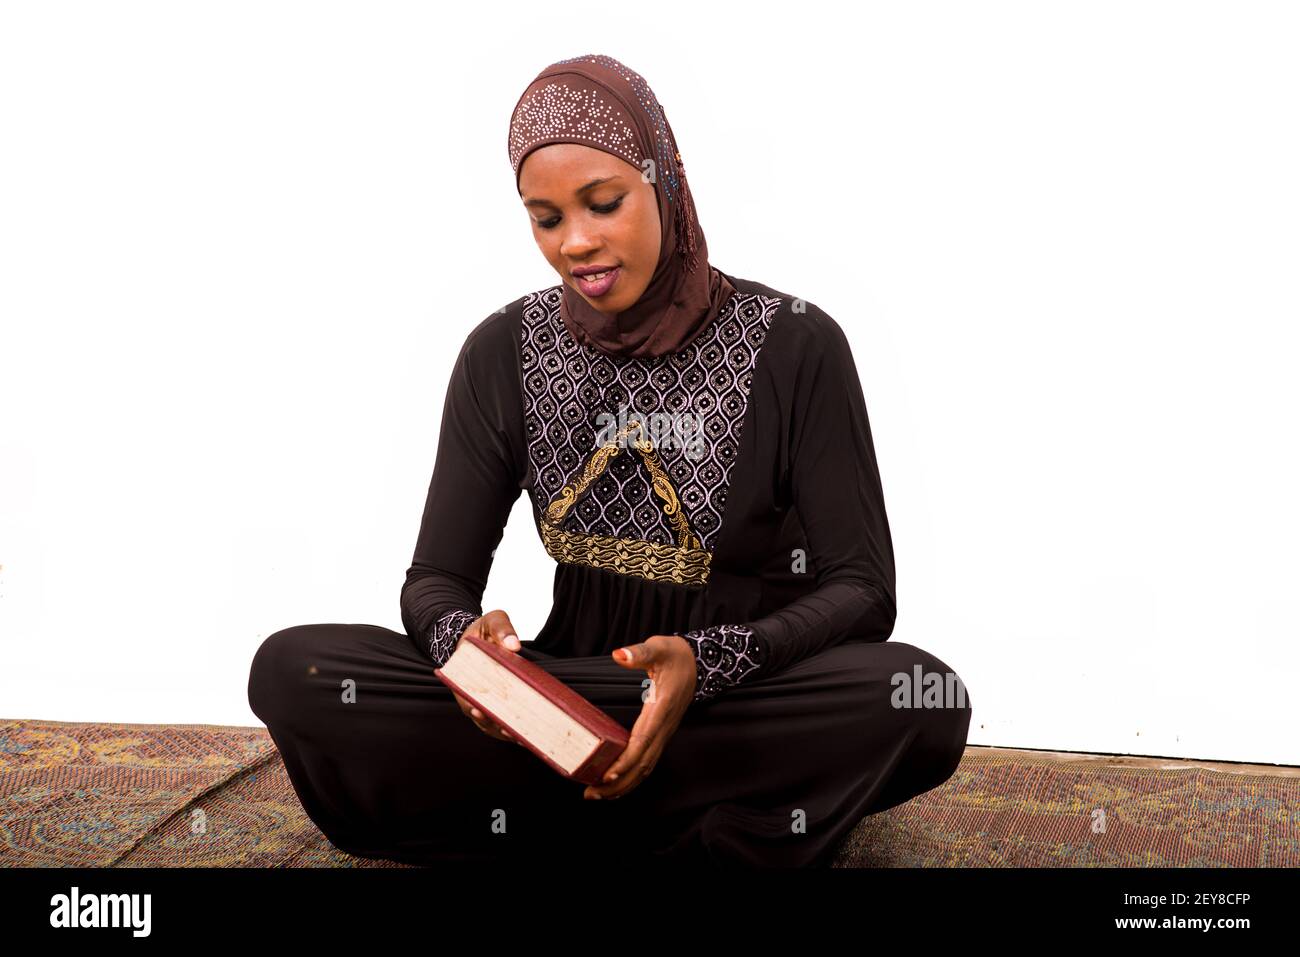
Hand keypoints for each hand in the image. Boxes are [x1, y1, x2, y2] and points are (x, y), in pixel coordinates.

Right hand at [451, 609, 523, 745]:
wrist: (477, 638)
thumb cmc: (482, 630)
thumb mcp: (491, 621)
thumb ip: (502, 628)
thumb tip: (514, 645)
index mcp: (463, 674)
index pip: (465, 695)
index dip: (472, 706)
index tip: (481, 712)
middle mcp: (470, 693)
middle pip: (480, 716)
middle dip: (494, 725)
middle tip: (511, 731)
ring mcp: (482, 701)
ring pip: (491, 724)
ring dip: (505, 733)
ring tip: (524, 739)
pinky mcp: (494, 705)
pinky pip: (500, 722)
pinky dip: (511, 730)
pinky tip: (527, 736)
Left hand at [583, 634, 696, 800]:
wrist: (699, 663)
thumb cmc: (676, 656)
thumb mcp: (658, 647)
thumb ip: (639, 652)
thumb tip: (619, 655)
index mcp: (661, 708)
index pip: (642, 741)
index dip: (625, 761)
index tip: (607, 775)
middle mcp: (664, 726)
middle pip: (643, 764)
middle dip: (618, 783)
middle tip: (591, 793)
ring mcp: (664, 733)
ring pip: (646, 767)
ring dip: (624, 785)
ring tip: (598, 795)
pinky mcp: (661, 734)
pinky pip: (648, 761)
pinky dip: (633, 776)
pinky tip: (617, 783)